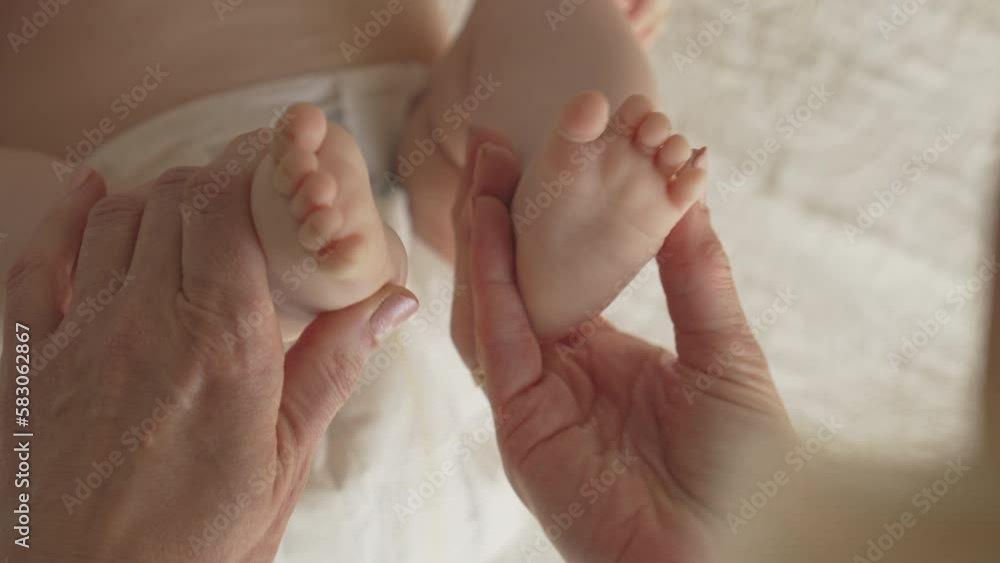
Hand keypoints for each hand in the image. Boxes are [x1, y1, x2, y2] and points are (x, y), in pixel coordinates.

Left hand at [0, 132, 416, 561]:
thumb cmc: (193, 545)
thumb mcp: (284, 464)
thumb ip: (333, 368)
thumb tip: (392, 301)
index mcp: (224, 347)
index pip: (232, 211)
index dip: (257, 176)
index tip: (282, 175)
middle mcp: (148, 323)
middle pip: (177, 200)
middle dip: (218, 185)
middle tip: (250, 200)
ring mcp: (81, 336)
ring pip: (116, 217)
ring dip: (157, 199)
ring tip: (192, 214)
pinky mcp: (31, 360)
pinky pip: (38, 261)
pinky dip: (66, 216)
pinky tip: (89, 193)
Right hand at [450, 130, 794, 562]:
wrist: (734, 544)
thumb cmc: (743, 466)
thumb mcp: (726, 352)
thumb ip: (696, 276)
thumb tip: (686, 197)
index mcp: (605, 357)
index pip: (562, 275)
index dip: (549, 219)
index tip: (551, 156)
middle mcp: (561, 373)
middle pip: (517, 281)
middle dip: (501, 215)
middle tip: (494, 145)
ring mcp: (536, 397)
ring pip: (493, 304)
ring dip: (482, 235)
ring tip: (483, 168)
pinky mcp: (520, 421)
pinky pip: (495, 340)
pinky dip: (487, 279)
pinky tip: (487, 223)